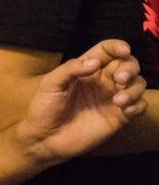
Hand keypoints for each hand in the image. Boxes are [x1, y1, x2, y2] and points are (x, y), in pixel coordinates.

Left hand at [15, 39, 146, 163]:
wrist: (45, 138)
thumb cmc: (45, 108)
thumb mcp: (50, 84)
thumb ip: (70, 69)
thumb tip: (95, 62)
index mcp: (86, 69)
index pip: (108, 51)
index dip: (117, 46)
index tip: (124, 50)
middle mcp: (102, 81)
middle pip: (128, 65)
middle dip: (130, 68)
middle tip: (119, 79)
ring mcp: (112, 98)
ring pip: (137, 84)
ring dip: (134, 88)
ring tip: (118, 100)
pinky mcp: (119, 117)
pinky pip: (139, 106)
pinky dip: (138, 105)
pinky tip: (125, 110)